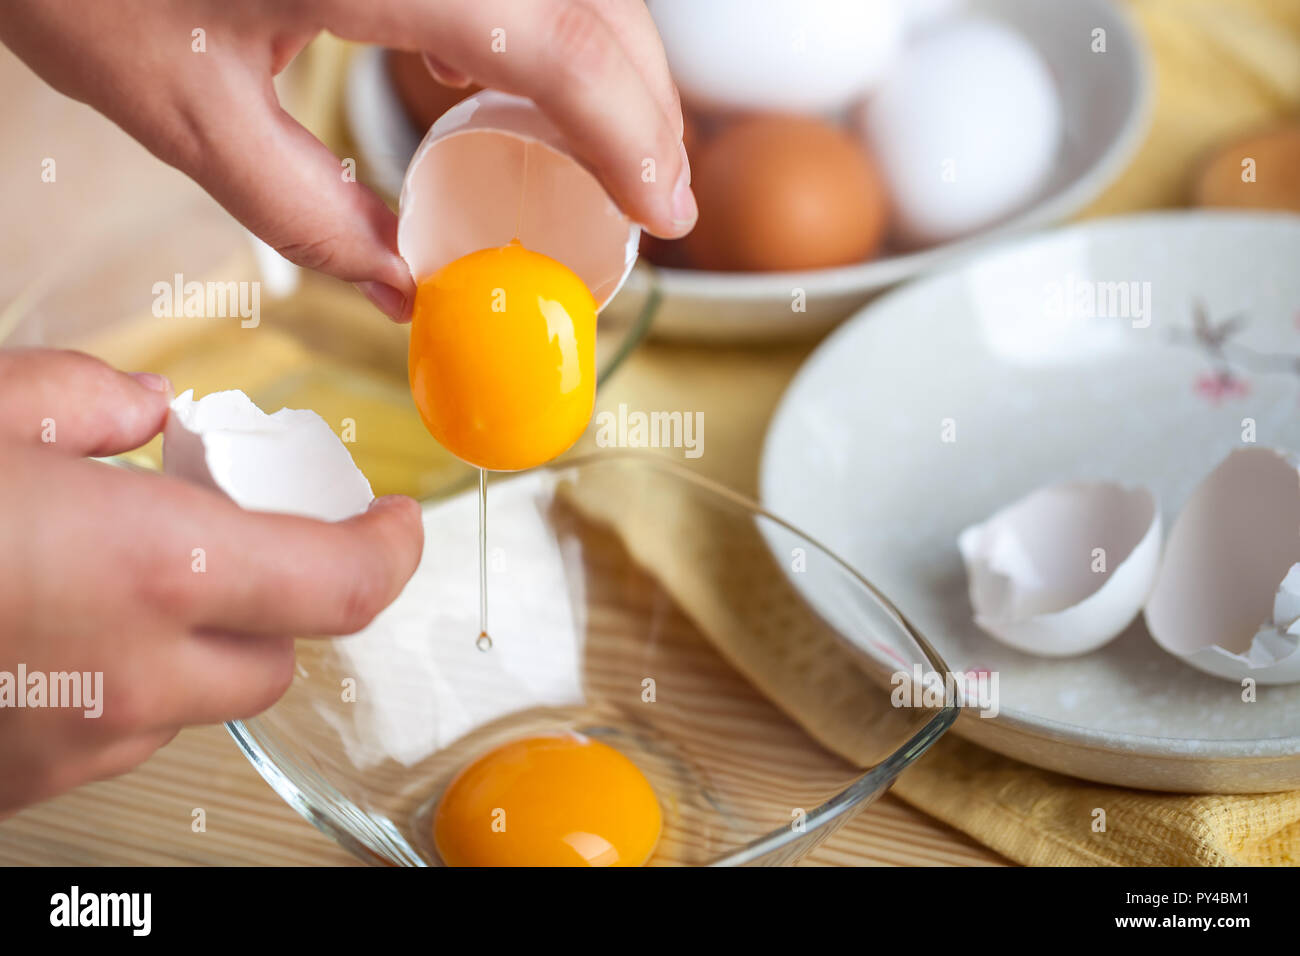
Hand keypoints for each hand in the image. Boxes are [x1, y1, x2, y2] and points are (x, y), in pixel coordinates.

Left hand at [0, 0, 693, 319]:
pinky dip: (544, 13)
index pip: (554, 41)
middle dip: (644, 100)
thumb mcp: (185, 114)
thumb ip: (311, 216)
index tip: (664, 211)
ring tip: (599, 150)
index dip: (629, 135)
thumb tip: (402, 290)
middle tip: (652, 194)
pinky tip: (492, 71)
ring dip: (604, 55)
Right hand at [0, 349, 422, 815]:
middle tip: (228, 537)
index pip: (345, 585)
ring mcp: (81, 741)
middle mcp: (139, 673)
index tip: (398, 522)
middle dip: (275, 597)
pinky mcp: (24, 783)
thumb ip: (83, 400)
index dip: (392, 552)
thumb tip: (136, 414)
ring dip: (190, 643)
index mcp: (158, 566)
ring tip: (111, 581)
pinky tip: (48, 634)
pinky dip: (116, 686)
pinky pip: (115, 734)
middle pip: (280, 655)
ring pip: (196, 702)